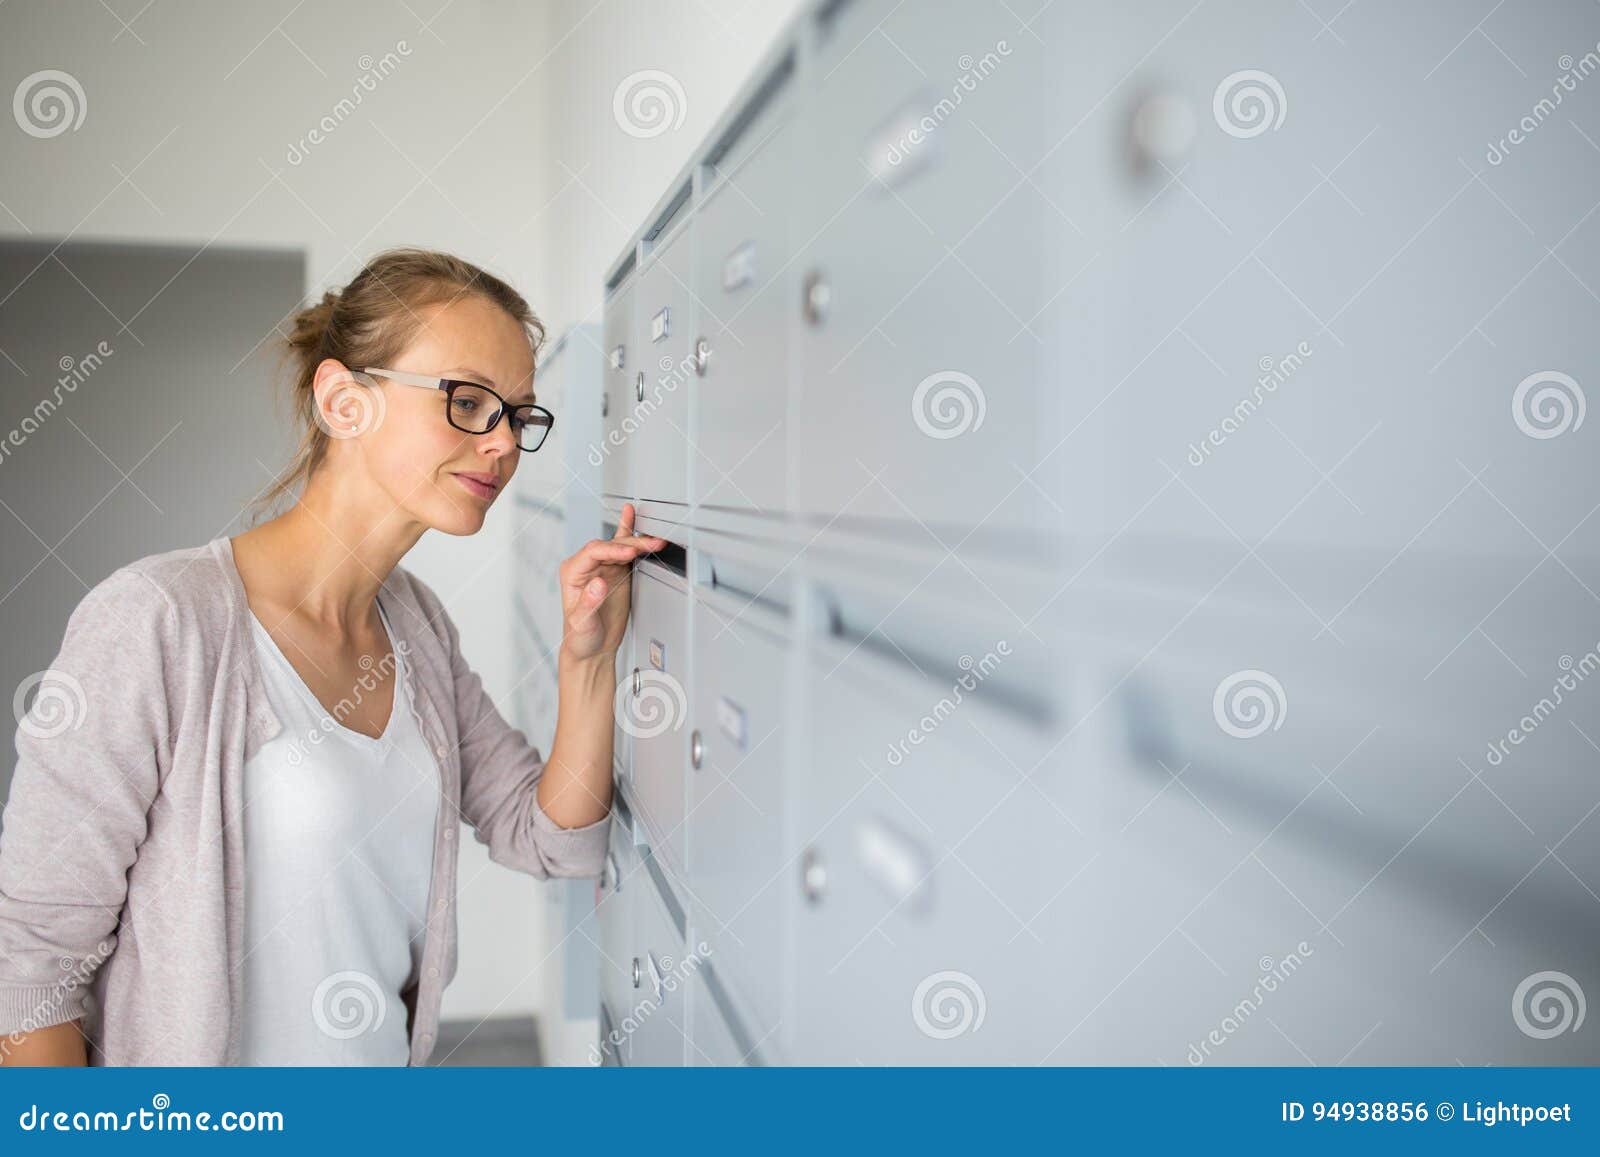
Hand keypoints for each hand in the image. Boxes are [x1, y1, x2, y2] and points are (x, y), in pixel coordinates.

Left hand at [558, 502, 668, 663]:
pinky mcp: (615, 572)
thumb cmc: (580, 638)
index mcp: (572, 573)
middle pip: (609, 546)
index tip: (629, 553)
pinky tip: (630, 515)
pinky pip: (621, 548)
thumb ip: (588, 602)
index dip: (612, 549)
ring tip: (656, 540)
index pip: (593, 552)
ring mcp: (601, 567)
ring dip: (638, 542)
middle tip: (651, 545)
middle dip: (631, 544)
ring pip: (619, 546)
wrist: (591, 648)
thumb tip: (598, 582)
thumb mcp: (582, 624)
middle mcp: (585, 566)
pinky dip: (627, 531)